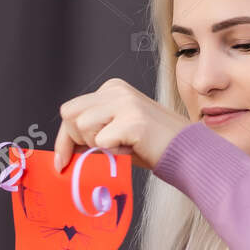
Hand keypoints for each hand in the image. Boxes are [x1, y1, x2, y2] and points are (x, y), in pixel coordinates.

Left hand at [54, 77, 190, 171]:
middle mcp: (117, 90)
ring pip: (83, 126)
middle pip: (70, 115)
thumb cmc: (151, 145)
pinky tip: (131, 149)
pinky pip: (102, 142)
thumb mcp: (115, 131)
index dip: (64, 138)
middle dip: (75, 140)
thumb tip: (65, 148)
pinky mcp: (133, 121)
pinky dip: (113, 153)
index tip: (62, 160)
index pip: (70, 109)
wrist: (187, 151)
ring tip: (121, 147)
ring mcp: (126, 103)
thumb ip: (92, 131)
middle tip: (97, 152)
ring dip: (97, 145)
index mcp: (112, 89)